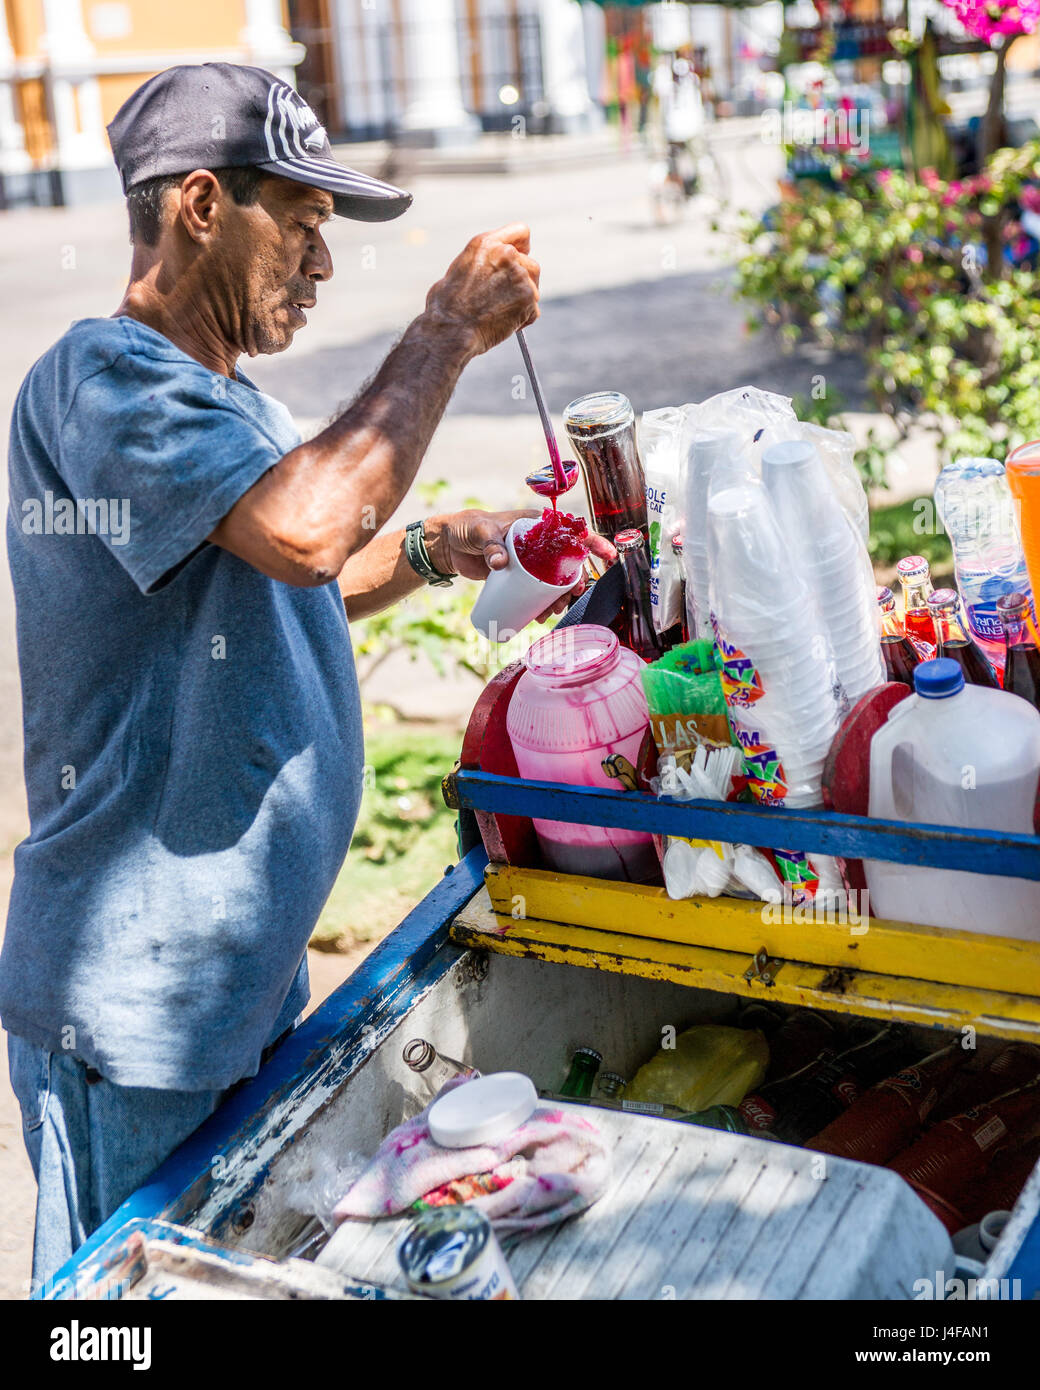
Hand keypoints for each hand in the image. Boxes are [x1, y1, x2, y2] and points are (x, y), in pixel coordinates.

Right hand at [423, 224, 539, 357]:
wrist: (450, 329)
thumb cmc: (446, 307)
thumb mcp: (460, 270)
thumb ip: (483, 263)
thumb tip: (493, 271)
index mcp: (485, 244)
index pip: (520, 232)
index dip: (523, 248)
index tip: (521, 260)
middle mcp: (505, 254)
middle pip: (531, 265)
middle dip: (523, 283)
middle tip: (507, 301)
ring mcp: (519, 275)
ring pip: (534, 289)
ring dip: (523, 303)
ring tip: (500, 315)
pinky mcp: (528, 297)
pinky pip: (533, 311)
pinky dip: (522, 320)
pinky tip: (504, 325)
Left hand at [426, 510, 616, 619]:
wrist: (448, 544)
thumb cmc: (467, 528)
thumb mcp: (480, 531)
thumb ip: (490, 544)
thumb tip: (500, 563)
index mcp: (536, 524)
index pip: (571, 531)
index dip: (593, 543)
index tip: (608, 556)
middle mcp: (538, 542)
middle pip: (567, 562)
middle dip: (575, 582)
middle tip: (570, 598)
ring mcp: (529, 561)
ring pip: (553, 580)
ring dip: (559, 598)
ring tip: (549, 612)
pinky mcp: (518, 576)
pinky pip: (537, 590)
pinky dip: (542, 603)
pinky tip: (541, 615)